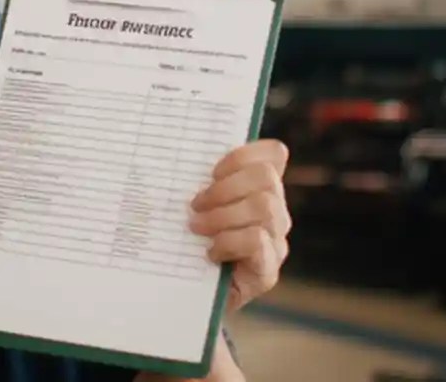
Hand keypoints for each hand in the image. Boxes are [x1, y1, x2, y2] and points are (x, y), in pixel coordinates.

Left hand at [189, 139, 290, 312]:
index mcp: (259, 189)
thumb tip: (169, 150)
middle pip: (266, 178)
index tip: (212, 171)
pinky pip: (257, 240)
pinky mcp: (268, 271)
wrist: (184, 295)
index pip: (274, 154)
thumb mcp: (189, 205)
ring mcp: (275, 242)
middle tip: (194, 204)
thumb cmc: (183, 241)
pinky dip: (228, 242)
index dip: (244, 155)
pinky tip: (210, 252)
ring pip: (264, 207)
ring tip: (196, 227)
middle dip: (225, 187)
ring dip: (222, 214)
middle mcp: (275, 212)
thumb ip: (194, 180)